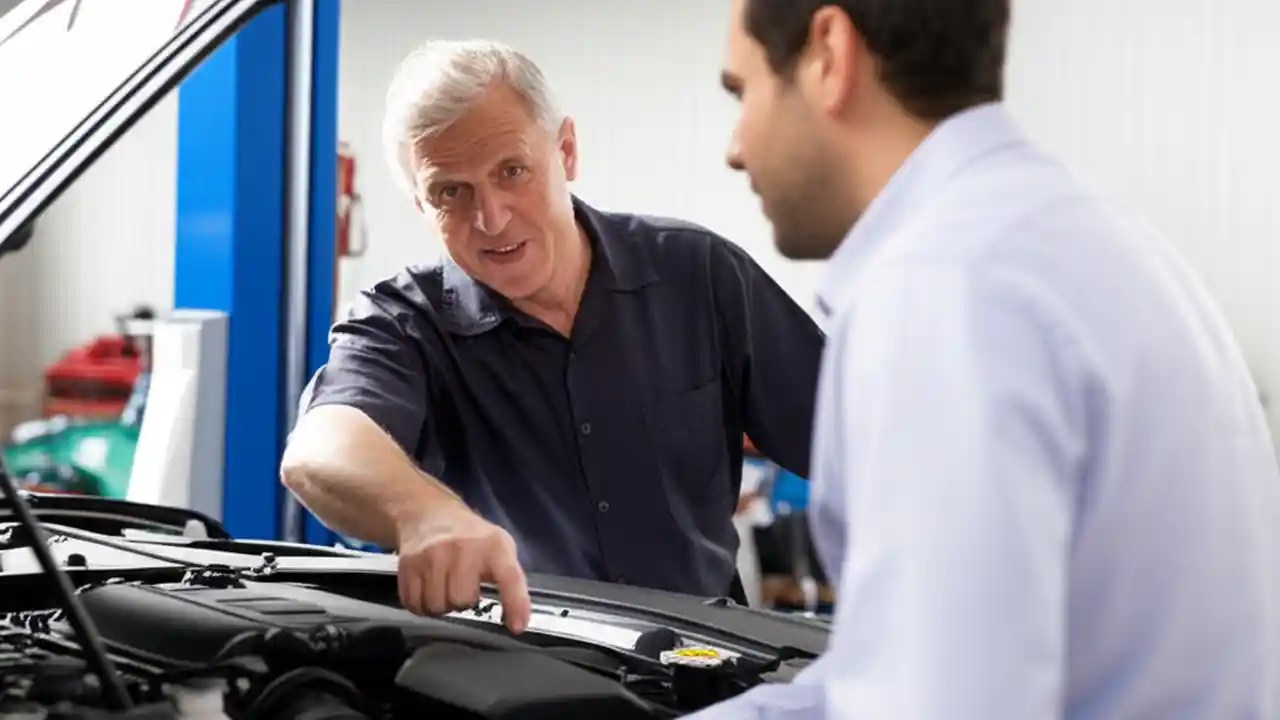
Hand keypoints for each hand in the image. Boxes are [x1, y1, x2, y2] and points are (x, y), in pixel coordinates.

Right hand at [395, 502, 531, 633]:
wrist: (430, 515)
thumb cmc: (472, 538)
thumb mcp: (500, 546)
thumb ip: (509, 578)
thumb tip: (515, 619)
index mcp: (493, 545)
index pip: (509, 577)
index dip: (515, 604)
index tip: (516, 626)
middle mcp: (461, 547)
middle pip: (461, 600)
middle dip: (464, 603)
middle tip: (464, 588)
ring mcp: (431, 555)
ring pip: (436, 606)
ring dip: (442, 605)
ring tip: (445, 588)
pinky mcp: (407, 564)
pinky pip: (414, 604)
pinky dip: (421, 605)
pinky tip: (428, 590)